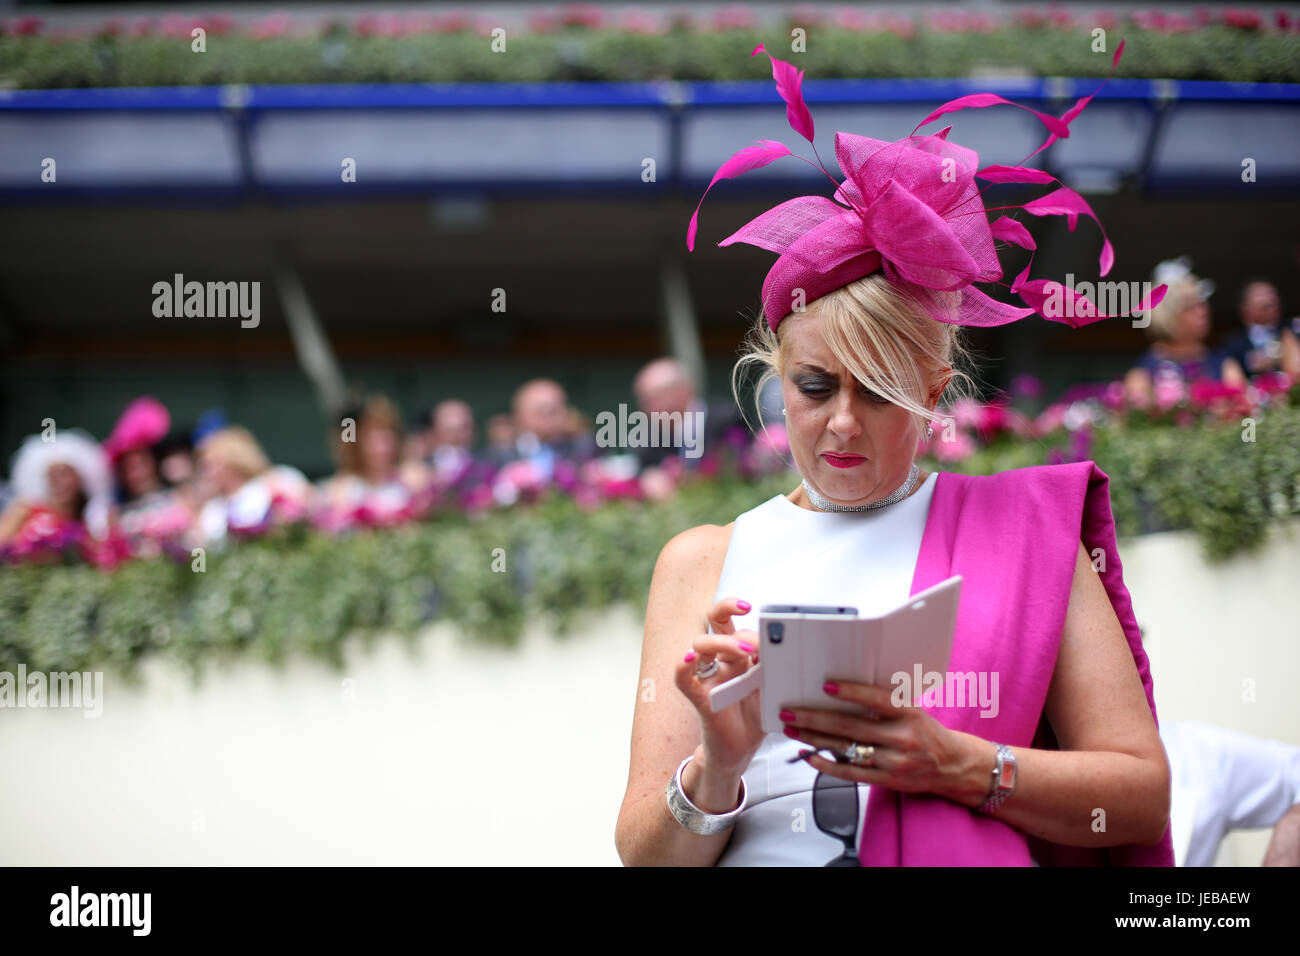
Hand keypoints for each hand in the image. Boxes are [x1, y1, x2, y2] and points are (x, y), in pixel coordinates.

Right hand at [673, 596, 764, 776]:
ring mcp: (708, 677)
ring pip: (700, 645)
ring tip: (744, 651)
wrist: (741, 751)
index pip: (730, 621)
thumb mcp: (772, 688)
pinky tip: (690, 658)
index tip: (750, 606)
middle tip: (751, 628)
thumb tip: (785, 647)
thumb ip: (775, 668)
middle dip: (725, 613)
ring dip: (721, 642)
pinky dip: (683, 666)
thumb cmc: (755, 717)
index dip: (735, 609)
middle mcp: (720, 660)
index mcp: (737, 654)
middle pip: (712, 624)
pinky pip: (684, 679)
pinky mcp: (700, 699)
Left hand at [779, 680, 988, 807]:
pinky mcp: (886, 780)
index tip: (826, 685)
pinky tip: (808, 756)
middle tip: (790, 711)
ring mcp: (893, 761)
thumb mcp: (912, 710)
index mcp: (908, 713)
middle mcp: (901, 737)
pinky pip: (850, 773)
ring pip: (846, 749)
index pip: (876, 699)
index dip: (851, 692)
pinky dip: (826, 765)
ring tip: (792, 730)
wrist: (953, 766)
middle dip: (814, 718)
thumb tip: (840, 693)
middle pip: (850, 726)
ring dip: (814, 739)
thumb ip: (883, 704)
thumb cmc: (926, 732)